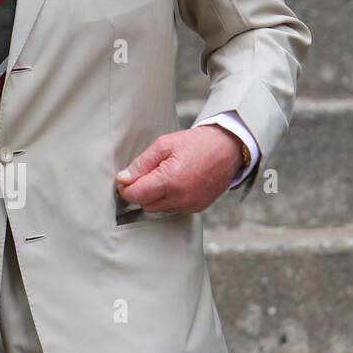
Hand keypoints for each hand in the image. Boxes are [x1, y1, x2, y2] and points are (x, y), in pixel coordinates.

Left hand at [115, 125, 244, 214]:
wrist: (228, 148)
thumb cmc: (197, 143)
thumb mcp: (164, 145)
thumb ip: (141, 163)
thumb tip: (123, 178)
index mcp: (170, 180)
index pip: (136, 195)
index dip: (125, 188)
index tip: (124, 180)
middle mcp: (181, 197)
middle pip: (145, 204)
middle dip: (140, 191)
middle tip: (144, 174)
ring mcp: (191, 205)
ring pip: (158, 209)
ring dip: (155, 196)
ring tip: (163, 176)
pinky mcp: (198, 208)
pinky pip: (174, 209)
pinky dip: (169, 199)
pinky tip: (176, 183)